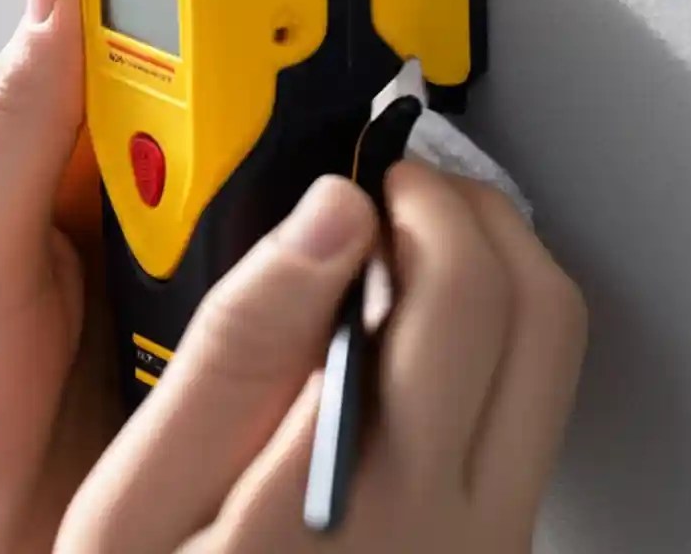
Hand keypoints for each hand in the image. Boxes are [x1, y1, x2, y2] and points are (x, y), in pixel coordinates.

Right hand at [55, 162, 587, 552]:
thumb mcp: (139, 502)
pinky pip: (533, 412)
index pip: (459, 292)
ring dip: (502, 270)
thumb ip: (238, 354)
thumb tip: (328, 219)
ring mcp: (490, 542)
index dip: (421, 199)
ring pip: (551, 359)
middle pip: (536, 312)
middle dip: (475, 214)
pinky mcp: (495, 549)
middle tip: (401, 192)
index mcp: (366, 493)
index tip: (368, 173)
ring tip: (413, 247)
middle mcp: (457, 521)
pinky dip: (500, 338)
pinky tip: (420, 332)